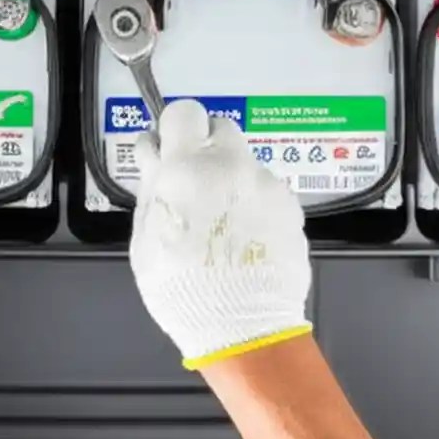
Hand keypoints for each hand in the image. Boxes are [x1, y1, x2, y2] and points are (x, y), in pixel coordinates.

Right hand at [130, 100, 312, 370]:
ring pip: (246, 163)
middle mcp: (233, 165)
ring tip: (224, 225)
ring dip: (233, 180)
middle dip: (207, 149)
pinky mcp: (291, 206)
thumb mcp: (146, 234)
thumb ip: (152, 183)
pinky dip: (256, 205)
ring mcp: (267, 184)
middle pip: (220, 129)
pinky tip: (247, 238)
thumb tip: (153, 152)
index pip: (183, 112)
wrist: (243, 326)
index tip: (171, 151)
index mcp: (189, 166)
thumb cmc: (182, 286)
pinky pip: (267, 191)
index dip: (175, 130)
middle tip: (195, 185)